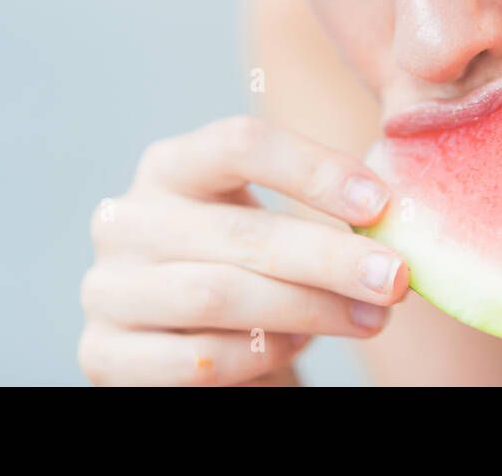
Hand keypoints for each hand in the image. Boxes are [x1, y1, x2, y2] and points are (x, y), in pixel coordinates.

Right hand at [78, 116, 408, 384]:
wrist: (191, 343)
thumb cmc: (248, 270)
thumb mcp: (276, 227)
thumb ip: (323, 214)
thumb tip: (398, 219)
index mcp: (172, 165)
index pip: (240, 143)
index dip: (314, 168)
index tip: (381, 202)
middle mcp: (128, 219)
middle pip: (242, 231)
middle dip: (331, 258)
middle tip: (396, 277)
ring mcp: (108, 287)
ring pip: (220, 296)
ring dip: (309, 310)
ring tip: (370, 318)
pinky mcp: (104, 353)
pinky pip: (196, 359)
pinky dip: (258, 355)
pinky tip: (298, 347)